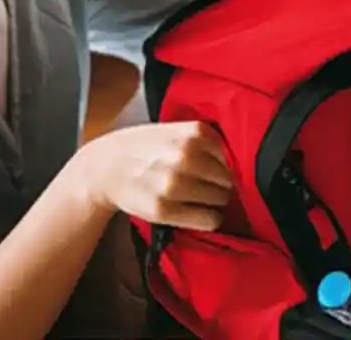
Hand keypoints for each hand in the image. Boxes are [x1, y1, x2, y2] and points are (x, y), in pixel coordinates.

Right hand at [75, 122, 231, 230]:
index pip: (236, 156)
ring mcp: (174, 184)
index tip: (220, 170)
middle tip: (208, 185)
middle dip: (224, 184)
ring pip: (222, 199)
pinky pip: (209, 220)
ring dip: (216, 201)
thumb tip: (246, 163)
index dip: (230, 166)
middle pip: (230, 179)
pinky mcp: (164, 209)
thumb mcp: (178, 131)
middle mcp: (186, 156)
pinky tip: (198, 211)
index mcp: (194, 133)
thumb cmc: (147, 147)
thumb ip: (209, 142)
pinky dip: (209, 218)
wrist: (105, 166)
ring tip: (200, 196)